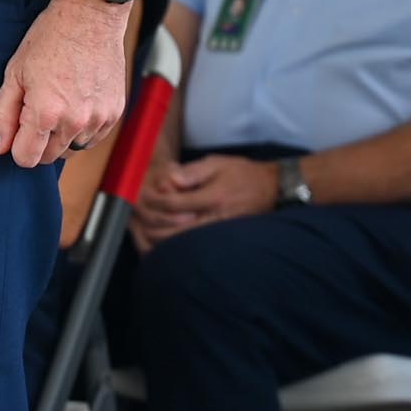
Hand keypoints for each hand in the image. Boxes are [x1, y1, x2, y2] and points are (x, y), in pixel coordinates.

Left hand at [0, 0, 129, 168]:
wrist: (90, 17)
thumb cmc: (49, 40)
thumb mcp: (14, 73)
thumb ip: (3, 115)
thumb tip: (0, 147)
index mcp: (45, 112)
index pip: (26, 159)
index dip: (17, 147)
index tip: (18, 129)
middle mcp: (75, 121)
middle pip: (49, 157)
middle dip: (37, 141)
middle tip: (36, 108)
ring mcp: (99, 118)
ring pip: (72, 148)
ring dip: (61, 135)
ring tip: (58, 101)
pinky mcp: (115, 112)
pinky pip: (93, 137)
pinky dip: (82, 128)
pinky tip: (76, 101)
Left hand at [135, 153, 277, 246]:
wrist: (273, 188)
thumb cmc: (243, 173)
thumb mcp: (217, 163)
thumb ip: (192, 171)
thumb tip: (171, 179)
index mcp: (213, 197)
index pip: (175, 204)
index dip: (157, 201)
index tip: (146, 197)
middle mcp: (216, 216)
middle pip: (176, 231)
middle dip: (153, 229)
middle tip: (138, 224)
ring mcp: (220, 229)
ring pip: (186, 244)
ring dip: (163, 243)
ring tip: (145, 237)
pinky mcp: (223, 236)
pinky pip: (197, 245)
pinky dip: (179, 247)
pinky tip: (166, 245)